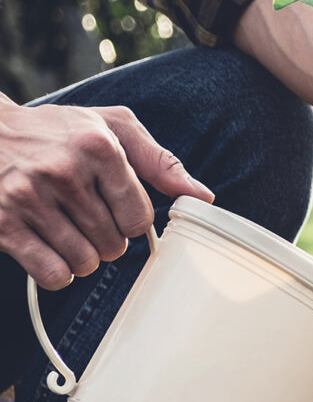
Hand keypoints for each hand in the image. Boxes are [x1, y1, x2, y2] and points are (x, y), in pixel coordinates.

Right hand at [0, 102, 212, 288]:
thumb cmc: (56, 131)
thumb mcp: (111, 127)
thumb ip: (159, 161)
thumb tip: (204, 196)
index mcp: (97, 147)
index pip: (140, 217)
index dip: (132, 221)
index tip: (117, 210)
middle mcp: (62, 171)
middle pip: (114, 244)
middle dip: (107, 240)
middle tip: (87, 219)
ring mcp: (27, 198)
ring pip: (85, 262)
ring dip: (83, 257)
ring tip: (68, 231)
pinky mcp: (2, 223)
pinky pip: (52, 274)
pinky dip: (58, 272)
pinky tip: (50, 249)